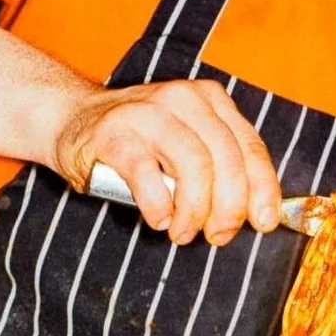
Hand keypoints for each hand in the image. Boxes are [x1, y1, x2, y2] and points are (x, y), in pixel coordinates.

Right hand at [54, 79, 280, 245]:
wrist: (73, 119)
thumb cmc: (140, 145)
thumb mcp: (189, 147)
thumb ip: (220, 171)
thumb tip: (256, 214)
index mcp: (210, 102)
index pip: (250, 148)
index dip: (262, 191)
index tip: (262, 223)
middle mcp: (183, 100)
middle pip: (226, 160)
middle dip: (228, 209)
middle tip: (217, 235)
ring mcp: (148, 113)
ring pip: (194, 166)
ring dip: (194, 211)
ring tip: (183, 233)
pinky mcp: (114, 133)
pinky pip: (147, 175)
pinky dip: (159, 205)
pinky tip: (159, 219)